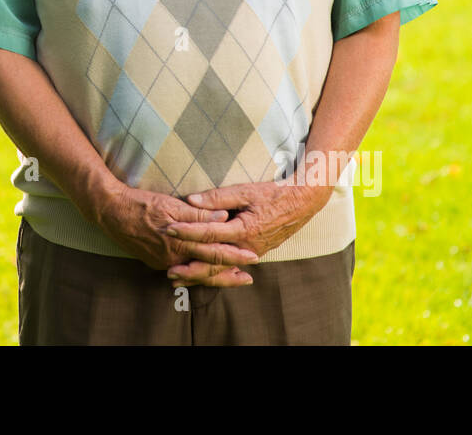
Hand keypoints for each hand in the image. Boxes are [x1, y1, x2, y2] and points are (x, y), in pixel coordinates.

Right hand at [95, 184, 258, 280]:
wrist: (110, 212)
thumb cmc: (141, 203)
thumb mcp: (171, 203)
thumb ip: (199, 213)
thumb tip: (224, 217)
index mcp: (179, 241)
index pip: (213, 251)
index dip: (234, 255)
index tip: (252, 257)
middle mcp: (172, 257)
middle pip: (207, 268)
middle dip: (229, 273)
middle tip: (248, 277)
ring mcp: (162, 262)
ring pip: (194, 272)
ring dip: (214, 276)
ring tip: (231, 278)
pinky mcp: (155, 261)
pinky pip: (180, 271)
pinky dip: (194, 273)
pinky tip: (201, 273)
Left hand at [164, 181, 328, 283]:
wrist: (302, 203)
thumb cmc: (273, 194)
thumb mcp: (246, 191)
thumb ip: (218, 197)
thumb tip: (191, 200)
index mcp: (244, 229)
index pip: (210, 233)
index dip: (189, 231)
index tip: (171, 230)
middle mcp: (247, 247)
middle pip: (214, 261)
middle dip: (191, 266)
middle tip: (169, 270)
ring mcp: (252, 253)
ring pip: (222, 269)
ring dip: (200, 275)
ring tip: (179, 279)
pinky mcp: (254, 254)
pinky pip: (231, 267)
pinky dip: (215, 274)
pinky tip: (202, 278)